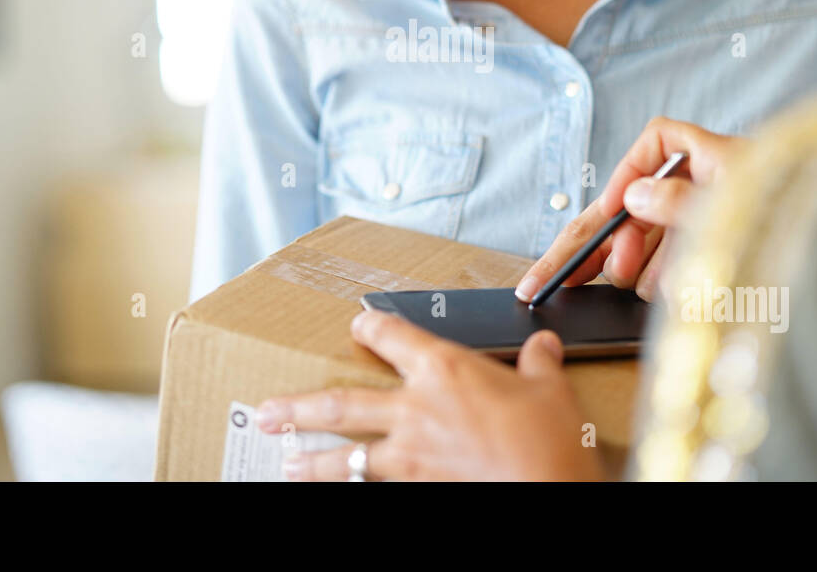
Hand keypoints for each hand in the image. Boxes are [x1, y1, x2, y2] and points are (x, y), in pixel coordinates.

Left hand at [255, 309, 604, 480]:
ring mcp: (411, 453)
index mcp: (445, 369)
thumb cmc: (548, 439)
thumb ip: (538, 363)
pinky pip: (376, 488)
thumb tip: (542, 345)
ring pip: (347, 457)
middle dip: (301, 407)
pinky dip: (356, 489)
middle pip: (344, 403)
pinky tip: (338, 491)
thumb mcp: (548, 390)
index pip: (394, 337)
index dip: (372, 327)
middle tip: (267, 411)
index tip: (359, 325)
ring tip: (286, 463)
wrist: (547, 488)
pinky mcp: (418, 486)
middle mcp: (416, 408)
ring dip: (312, 461)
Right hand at [515, 116, 742, 302]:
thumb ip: (680, 205)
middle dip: (602, 235)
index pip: (661, 141)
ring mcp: (728, 218)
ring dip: (635, 258)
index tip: (611, 208)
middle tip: (557, 271)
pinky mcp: (733, 250)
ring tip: (621, 282)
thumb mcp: (735, 211)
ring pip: (661, 233)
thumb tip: (633, 200)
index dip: (628, 170)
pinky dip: (665, 273)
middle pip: (644, 200)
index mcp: (725, 159)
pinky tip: (656, 293)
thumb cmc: (808, 224)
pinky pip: (685, 256)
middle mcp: (723, 184)